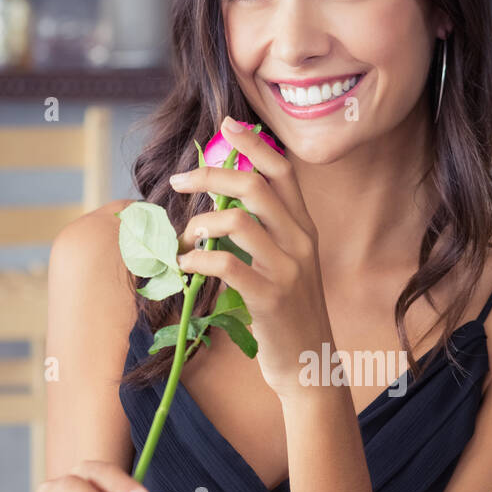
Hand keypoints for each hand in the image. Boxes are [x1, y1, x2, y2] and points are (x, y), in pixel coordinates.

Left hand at [171, 117, 329, 400]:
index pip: (283, 171)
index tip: (226, 126)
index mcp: (305, 229)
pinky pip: (226, 266)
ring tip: (184, 239)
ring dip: (199, 223)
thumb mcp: (288, 266)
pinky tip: (187, 264)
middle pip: (255, 186)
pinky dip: (198, 259)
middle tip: (179, 182)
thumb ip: (266, 234)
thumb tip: (222, 206)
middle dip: (211, 175)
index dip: (254, 143)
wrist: (311, 366)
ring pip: (238, 222)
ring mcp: (288, 271)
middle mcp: (301, 243)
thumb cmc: (290, 315)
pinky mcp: (270, 299)